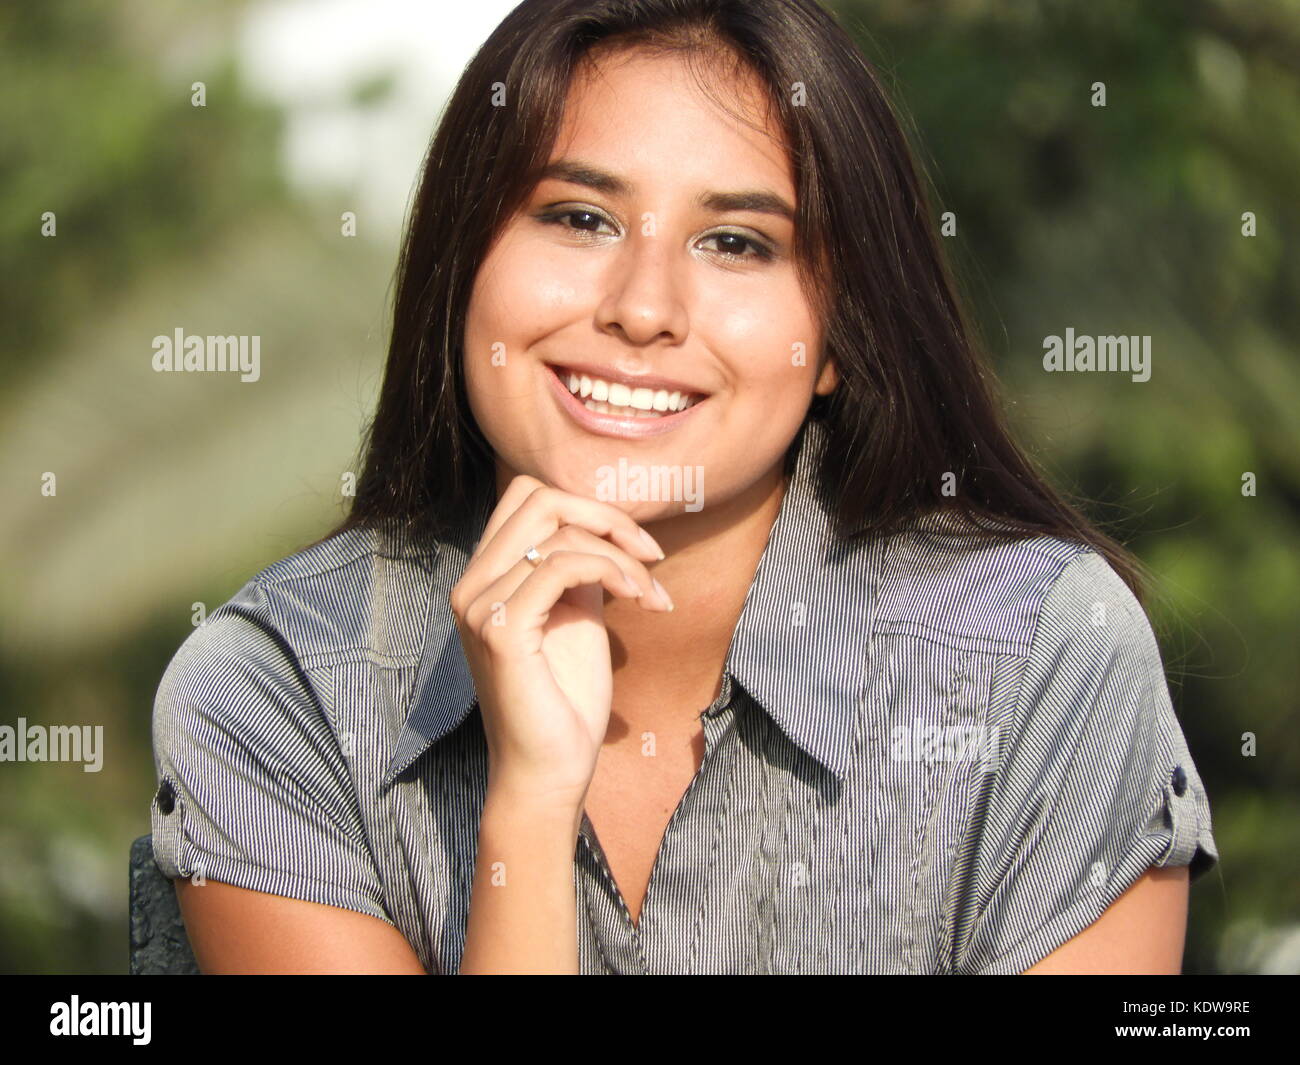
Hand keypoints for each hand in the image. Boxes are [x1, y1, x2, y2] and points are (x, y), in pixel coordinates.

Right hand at [449, 476, 671, 813]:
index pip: (526, 497)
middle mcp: (471, 585)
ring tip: (651, 595)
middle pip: (538, 498)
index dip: (588, 506)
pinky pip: (560, 566)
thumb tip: (605, 526)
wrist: (550, 772)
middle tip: (651, 555)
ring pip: (557, 533)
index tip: (637, 544)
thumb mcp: (577, 616)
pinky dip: (611, 571)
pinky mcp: (500, 630)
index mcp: (485, 577)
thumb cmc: (566, 701)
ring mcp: (478, 605)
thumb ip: (580, 569)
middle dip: (606, 517)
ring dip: (621, 555)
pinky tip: (640, 598)